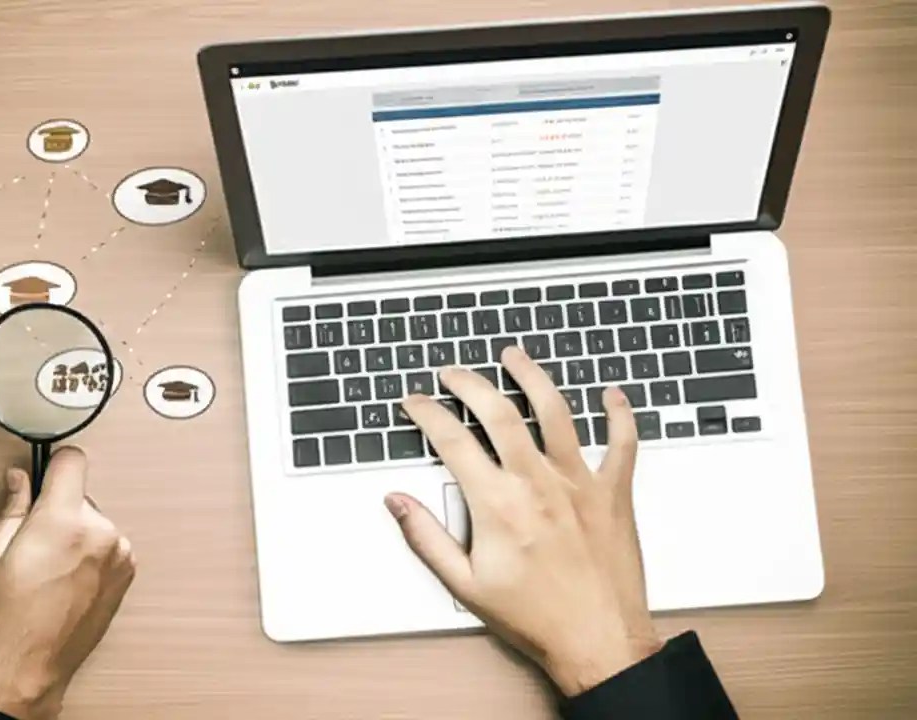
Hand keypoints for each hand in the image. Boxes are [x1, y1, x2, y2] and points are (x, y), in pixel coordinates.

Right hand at [0, 448, 134, 718]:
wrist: (23, 674)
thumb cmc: (0, 622)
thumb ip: (12, 508)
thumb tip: (19, 479)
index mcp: (64, 522)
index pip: (72, 461)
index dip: (53, 462)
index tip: (43, 470)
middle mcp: (100, 535)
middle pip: (80, 496)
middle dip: (56, 509)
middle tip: (29, 543)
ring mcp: (118, 558)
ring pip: (93, 523)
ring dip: (74, 534)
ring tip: (45, 571)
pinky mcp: (125, 579)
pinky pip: (106, 547)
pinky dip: (88, 555)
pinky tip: (62, 582)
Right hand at [384, 347, 660, 695]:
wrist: (599, 642)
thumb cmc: (535, 618)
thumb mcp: (465, 585)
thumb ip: (426, 538)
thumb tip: (396, 502)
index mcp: (497, 504)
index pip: (451, 440)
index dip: (426, 413)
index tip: (415, 402)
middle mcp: (538, 483)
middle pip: (498, 413)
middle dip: (469, 383)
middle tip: (453, 373)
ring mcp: (579, 483)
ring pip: (555, 412)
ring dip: (532, 377)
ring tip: (515, 356)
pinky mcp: (613, 493)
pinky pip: (622, 443)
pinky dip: (619, 415)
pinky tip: (612, 395)